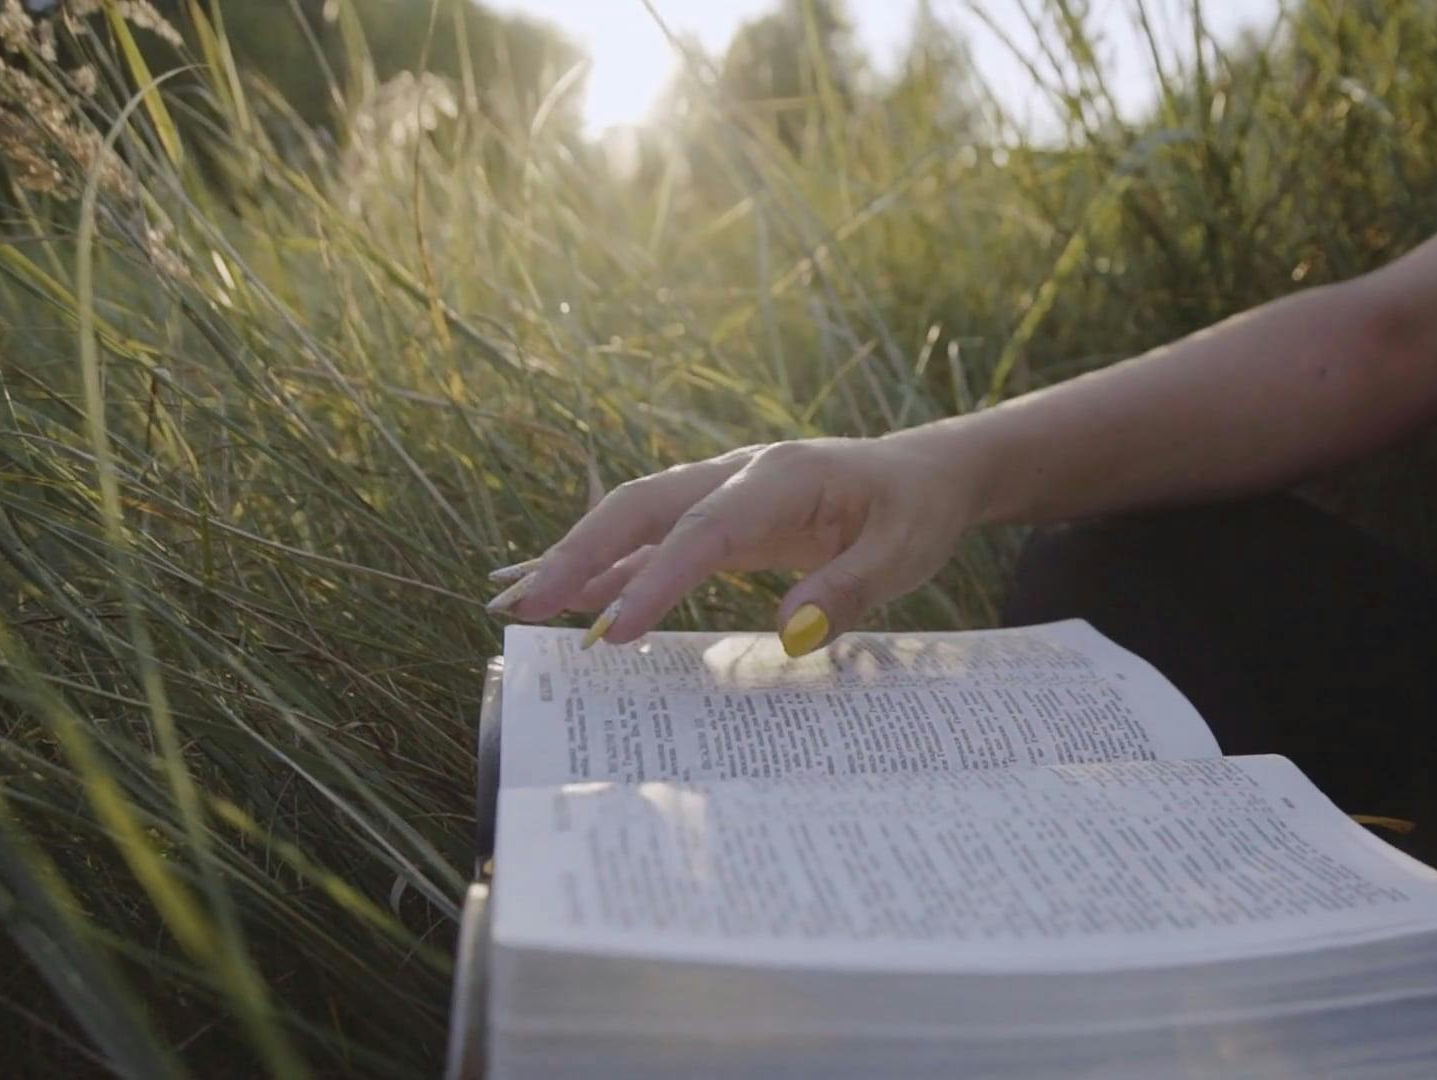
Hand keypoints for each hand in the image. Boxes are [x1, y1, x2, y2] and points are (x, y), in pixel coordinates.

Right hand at [488, 436, 984, 653]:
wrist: (922, 476)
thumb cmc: (913, 512)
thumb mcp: (903, 553)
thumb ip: (847, 590)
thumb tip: (788, 634)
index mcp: (782, 477)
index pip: (704, 530)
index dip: (655, 579)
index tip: (615, 631)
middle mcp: (737, 475)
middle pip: (642, 507)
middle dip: (580, 554)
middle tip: (526, 608)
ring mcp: (721, 492)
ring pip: (634, 520)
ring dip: (576, 559)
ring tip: (514, 604)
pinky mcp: (717, 518)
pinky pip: (650, 540)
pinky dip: (605, 567)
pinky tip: (561, 595)